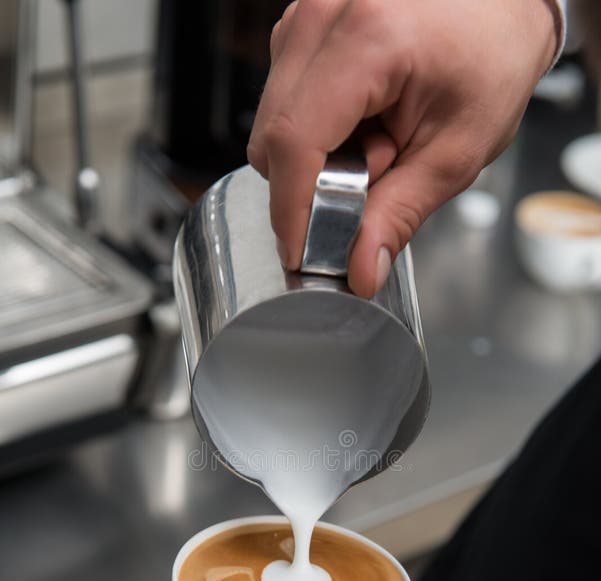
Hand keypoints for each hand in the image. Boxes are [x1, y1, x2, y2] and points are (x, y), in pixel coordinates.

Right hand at [247, 0, 558, 295]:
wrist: (503, 4)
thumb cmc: (494, 56)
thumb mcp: (457, 150)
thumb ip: (399, 214)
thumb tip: (359, 269)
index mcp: (369, 38)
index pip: (295, 141)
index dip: (290, 210)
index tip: (302, 253)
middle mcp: (325, 15)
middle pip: (273, 138)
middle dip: (314, 183)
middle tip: (377, 176)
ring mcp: (308, 14)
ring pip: (272, 124)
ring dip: (318, 156)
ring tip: (379, 140)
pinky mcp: (304, 26)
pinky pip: (283, 102)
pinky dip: (318, 130)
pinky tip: (363, 120)